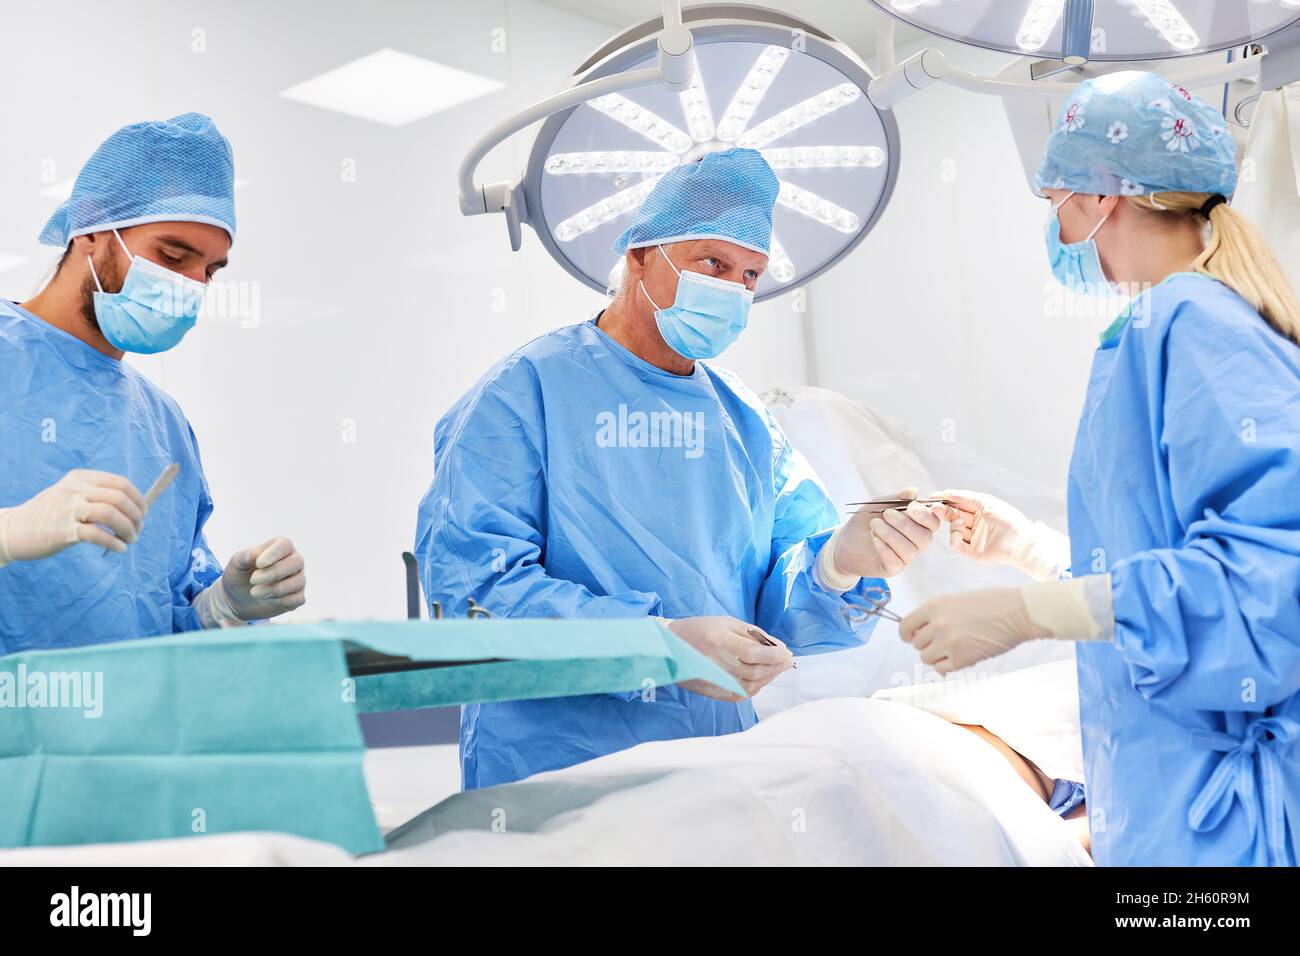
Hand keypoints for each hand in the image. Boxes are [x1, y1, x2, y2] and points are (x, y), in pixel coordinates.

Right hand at [0, 469, 146, 564]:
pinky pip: (97, 535)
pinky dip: (114, 543)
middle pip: (119, 498)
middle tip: (138, 530)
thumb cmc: (48, 515)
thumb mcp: (70, 495)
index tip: (143, 512)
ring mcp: (67, 509)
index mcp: (80, 478)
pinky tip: (119, 549)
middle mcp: (75, 490)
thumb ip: (96, 496)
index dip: (137, 499)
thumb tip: (134, 506)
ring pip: (111, 514)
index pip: (120, 483)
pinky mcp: (62, 530)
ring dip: (128, 529)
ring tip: (130, 540)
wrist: (12, 530)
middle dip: (136, 516)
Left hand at [220, 536, 305, 620]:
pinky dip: (280, 601)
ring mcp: (298, 579)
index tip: (258, 564)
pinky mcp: (298, 597)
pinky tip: (266, 599)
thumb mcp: (236, 565)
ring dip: (274, 589)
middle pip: (296, 562)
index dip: (274, 554)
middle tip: (253, 580)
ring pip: (298, 582)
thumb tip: (253, 554)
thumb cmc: (240, 576)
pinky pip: (297, 599)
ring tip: (254, 592)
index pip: (285, 544)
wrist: (238, 600)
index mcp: (280, 547)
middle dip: (274, 573)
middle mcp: (293, 561)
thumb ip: (243, 557)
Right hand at [668, 615, 793, 700]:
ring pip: (749, 686)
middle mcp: (712, 662)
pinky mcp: (709, 692)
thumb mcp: (727, 622)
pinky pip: (739, 695)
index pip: (750, 653)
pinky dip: (755, 688)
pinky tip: (761, 678)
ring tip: (776, 668)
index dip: (772, 655)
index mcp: (716, 640)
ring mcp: (710, 680)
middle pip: (752, 671)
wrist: (669, 645)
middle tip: (787, 660)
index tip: (786, 653)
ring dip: (768, 678)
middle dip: (775, 667)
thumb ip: (755, 635)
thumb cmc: (701, 629)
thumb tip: (781, 648)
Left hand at [834, 486, 940, 578]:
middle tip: (886, 514)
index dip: (926, 515)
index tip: (911, 506)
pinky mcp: (892, 568)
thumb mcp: (879, 505)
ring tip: (874, 525)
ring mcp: (904, 557)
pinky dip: (885, 548)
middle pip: (925, 538)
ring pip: (910, 550)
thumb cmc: (866, 520)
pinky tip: (873, 538)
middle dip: (905, 524)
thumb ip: (896, 499)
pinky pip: (896, 561)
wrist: (845, 540)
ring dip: (891, 535)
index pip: (933, 523)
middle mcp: (915, 543)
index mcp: (917, 525)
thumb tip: (914, 491)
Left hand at [899, 587, 1049, 673]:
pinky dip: (949, 666)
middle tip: (945, 642)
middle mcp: (938, 624)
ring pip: (926, 658)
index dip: (907, 634)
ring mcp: (949, 642)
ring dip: (937, 656)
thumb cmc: (991, 604)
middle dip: (927, 645)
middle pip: (916, 644)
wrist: (1018, 611)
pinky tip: (961, 657)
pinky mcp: (962, 659)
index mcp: (935, 605)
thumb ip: (936, 614)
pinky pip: (942, 669)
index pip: (904, 626)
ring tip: (954, 649)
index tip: (911, 638)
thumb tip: (919, 632)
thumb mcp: (956, 600)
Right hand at [936, 490, 1069, 580]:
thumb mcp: (986, 501)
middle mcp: (977, 525)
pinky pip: (956, 544)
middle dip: (944, 511)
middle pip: (955, 516)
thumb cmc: (1007, 519)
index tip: (934, 497)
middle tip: (935, 507)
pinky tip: (960, 531)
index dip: (947, 501)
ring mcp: (974, 539)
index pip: (960, 505)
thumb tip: (948, 492)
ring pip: (954, 529)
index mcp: (981, 512)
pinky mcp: (972, 552)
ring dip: (953, 523)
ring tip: (959, 521)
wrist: (1019, 541)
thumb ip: (965, 496)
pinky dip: (954, 537)